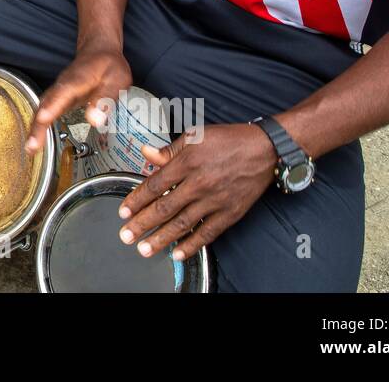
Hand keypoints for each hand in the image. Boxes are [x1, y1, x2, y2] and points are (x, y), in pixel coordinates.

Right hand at [24, 46, 131, 152]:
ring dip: (35, 127)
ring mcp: (58, 92)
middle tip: (31, 147)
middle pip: (46, 104)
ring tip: (30, 148)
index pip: (61, 94)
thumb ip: (104, 99)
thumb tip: (94, 120)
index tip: (44, 119)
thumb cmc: (108, 66)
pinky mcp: (58, 98)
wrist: (98, 50)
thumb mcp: (116, 80)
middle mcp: (62, 86)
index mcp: (76, 81)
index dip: (52, 107)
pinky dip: (39, 125)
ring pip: (43, 108)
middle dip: (37, 125)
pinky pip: (46, 111)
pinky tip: (37, 140)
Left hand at [117, 123, 277, 262]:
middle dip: (142, 224)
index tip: (123, 212)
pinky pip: (208, 232)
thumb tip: (145, 153)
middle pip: (164, 208)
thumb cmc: (228, 140)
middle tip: (126, 236)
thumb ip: (169, 150)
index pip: (154, 185)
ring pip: (182, 224)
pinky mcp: (230, 212)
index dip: (136, 200)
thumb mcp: (195, 136)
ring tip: (145, 249)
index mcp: (187, 162)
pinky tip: (177, 253)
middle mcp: (199, 183)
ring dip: (161, 239)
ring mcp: (215, 200)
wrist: (265, 149)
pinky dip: (192, 244)